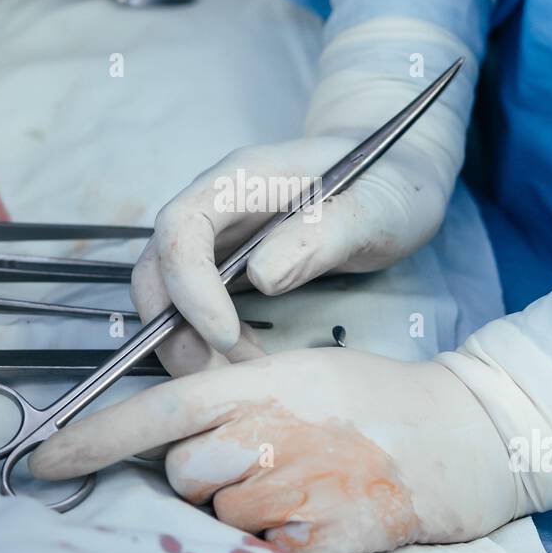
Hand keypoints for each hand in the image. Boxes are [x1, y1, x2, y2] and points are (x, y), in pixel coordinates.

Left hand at [29, 348, 517, 552]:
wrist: (463, 437)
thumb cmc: (379, 399)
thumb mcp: (304, 369)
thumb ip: (237, 386)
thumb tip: (174, 418)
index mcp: (267, 380)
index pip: (163, 408)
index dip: (96, 437)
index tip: (44, 460)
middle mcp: (275, 431)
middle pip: (184, 471)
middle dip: (203, 472)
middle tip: (258, 458)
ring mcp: (300, 485)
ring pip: (221, 515)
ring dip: (245, 507)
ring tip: (302, 480)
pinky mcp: (325, 534)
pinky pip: (264, 548)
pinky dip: (282, 537)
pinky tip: (320, 509)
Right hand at [132, 137, 453, 375]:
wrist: (394, 173)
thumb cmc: (388, 182)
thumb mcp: (376, 207)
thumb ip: (323, 235)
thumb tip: (260, 276)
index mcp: (244, 178)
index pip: (183, 226)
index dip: (189, 286)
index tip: (226, 336)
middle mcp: (217, 205)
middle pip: (157, 266)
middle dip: (172, 327)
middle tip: (217, 377)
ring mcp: (219, 236)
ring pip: (168, 293)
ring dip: (186, 341)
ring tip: (239, 379)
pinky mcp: (228, 265)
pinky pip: (196, 306)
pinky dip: (207, 343)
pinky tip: (248, 364)